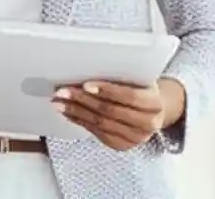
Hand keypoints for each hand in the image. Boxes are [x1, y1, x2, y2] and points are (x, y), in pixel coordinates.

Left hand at [52, 79, 185, 150]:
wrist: (153, 112)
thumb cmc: (141, 89)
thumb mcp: (137, 79)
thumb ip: (119, 77)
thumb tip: (85, 69)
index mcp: (154, 103)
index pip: (129, 96)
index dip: (107, 90)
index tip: (85, 84)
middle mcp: (148, 123)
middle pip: (110, 111)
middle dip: (83, 100)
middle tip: (63, 91)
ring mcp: (135, 137)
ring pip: (100, 124)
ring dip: (76, 112)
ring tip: (59, 102)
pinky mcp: (122, 145)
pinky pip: (97, 133)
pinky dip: (80, 121)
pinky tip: (68, 113)